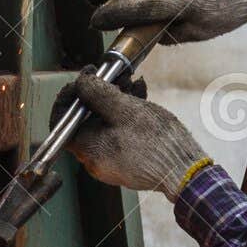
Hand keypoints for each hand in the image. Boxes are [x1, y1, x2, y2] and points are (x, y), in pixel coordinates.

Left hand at [51, 71, 207, 199]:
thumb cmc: (155, 143)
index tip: (84, 79)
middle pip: (86, 118)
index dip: (70, 95)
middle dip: (99, 93)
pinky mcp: (127, 160)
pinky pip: (120, 132)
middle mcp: (94, 158)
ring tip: (133, 84)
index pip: (62, 120)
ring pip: (105, 123)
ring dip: (116, 100)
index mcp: (87, 148)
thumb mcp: (124, 108)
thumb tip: (80, 82)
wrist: (185, 170)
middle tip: (114, 76)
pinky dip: (127, 115)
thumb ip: (97, 93)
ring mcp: (111, 160)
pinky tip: (140, 98)